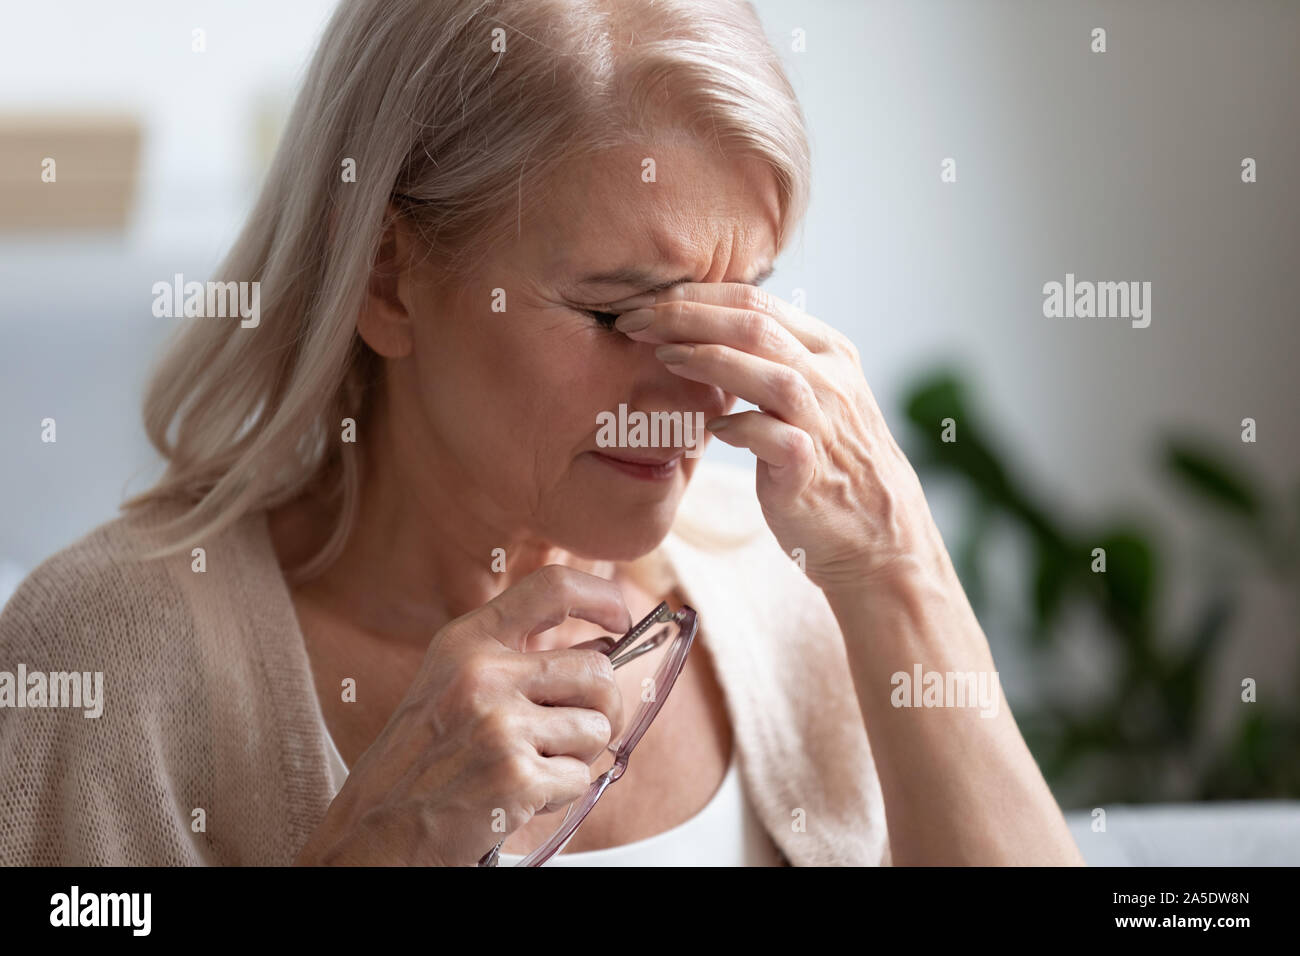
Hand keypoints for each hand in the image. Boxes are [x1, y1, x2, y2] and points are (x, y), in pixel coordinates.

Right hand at [293, 566, 627, 865]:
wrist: (375, 830)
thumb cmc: (421, 761)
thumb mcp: (453, 684)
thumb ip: (518, 659)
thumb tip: (605, 650)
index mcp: (467, 641)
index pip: (552, 588)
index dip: (601, 598)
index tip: (620, 620)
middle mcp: (482, 673)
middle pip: (597, 671)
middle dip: (603, 707)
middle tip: (578, 730)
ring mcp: (499, 724)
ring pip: (597, 728)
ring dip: (576, 755)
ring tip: (529, 766)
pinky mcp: (515, 775)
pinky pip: (580, 777)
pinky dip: (560, 793)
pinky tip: (518, 796)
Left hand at [609, 283, 941, 594]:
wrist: (877, 534)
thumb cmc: (829, 461)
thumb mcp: (809, 395)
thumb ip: (768, 361)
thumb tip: (701, 331)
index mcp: (827, 350)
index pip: (755, 302)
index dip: (695, 296)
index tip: (645, 301)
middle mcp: (830, 378)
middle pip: (755, 325)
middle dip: (687, 316)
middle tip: (633, 320)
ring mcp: (825, 423)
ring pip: (769, 373)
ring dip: (709, 359)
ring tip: (661, 356)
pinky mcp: (812, 470)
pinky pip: (774, 439)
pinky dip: (738, 428)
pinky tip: (708, 429)